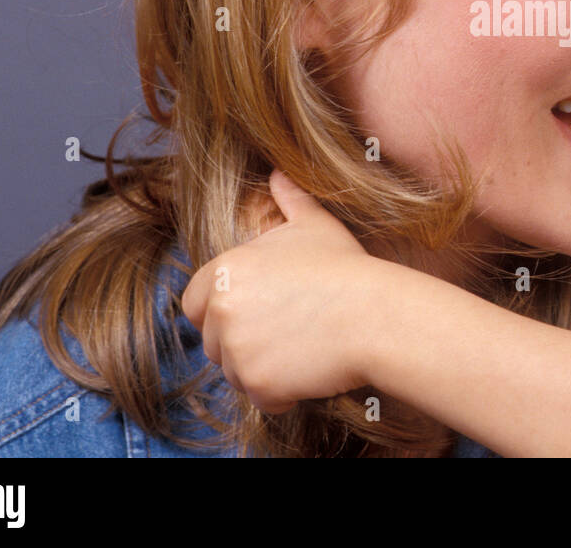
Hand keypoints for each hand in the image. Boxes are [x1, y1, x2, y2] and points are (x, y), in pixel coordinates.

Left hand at [181, 168, 379, 413]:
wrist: (376, 314)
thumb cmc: (347, 269)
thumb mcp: (316, 226)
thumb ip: (289, 200)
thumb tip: (278, 173)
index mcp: (226, 269)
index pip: (194, 303)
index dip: (222, 312)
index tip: (258, 313)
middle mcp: (222, 309)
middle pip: (213, 342)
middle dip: (245, 343)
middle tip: (290, 330)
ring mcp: (237, 348)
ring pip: (235, 372)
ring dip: (263, 368)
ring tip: (303, 347)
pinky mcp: (257, 382)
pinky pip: (259, 397)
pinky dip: (282, 393)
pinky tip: (311, 367)